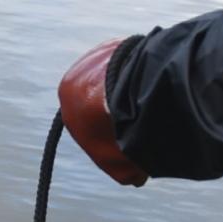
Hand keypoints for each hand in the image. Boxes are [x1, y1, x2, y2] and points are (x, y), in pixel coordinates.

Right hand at [58, 40, 146, 186]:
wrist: (138, 91)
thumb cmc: (122, 131)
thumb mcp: (119, 165)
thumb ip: (123, 173)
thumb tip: (135, 177)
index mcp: (67, 97)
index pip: (86, 121)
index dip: (108, 135)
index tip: (128, 142)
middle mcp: (77, 73)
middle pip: (100, 96)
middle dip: (119, 111)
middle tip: (143, 124)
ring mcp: (98, 56)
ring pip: (116, 78)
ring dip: (130, 89)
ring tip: (152, 104)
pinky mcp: (119, 44)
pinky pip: (131, 63)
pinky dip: (141, 73)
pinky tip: (155, 85)